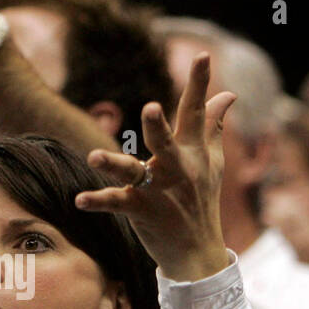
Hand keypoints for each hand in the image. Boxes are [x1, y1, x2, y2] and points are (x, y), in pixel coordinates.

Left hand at [76, 54, 235, 281]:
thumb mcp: (213, 163)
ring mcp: (158, 191)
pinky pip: (117, 204)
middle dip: (157, 126)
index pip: (196, 113)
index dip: (199, 84)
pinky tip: (79, 200)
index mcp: (193, 153)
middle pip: (166, 142)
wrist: (199, 253)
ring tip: (94, 157)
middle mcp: (176, 169)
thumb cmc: (202, 201)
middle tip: (150, 108)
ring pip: (134, 173)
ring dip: (114, 165)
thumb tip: (228, 94)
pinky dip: (98, 202)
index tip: (202, 55)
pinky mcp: (142, 212)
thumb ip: (214, 126)